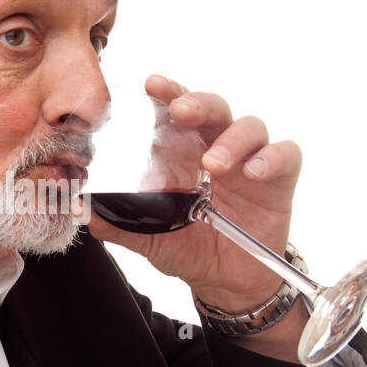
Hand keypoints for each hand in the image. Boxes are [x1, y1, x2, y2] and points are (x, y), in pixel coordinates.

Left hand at [81, 74, 301, 316]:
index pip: (174, 110)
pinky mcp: (278, 180)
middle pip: (212, 107)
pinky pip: (286, 154)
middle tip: (180, 111)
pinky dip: (272, 157)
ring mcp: (249, 160)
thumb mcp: (147, 238)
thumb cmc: (186, 247)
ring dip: (233, 139)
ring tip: (215, 164)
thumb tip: (80, 209)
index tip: (150, 85)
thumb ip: (116, 223)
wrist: (225, 282)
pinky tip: (254, 172)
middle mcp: (215, 146)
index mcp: (181, 152)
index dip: (166, 93)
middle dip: (197, 102)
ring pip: (250, 126)